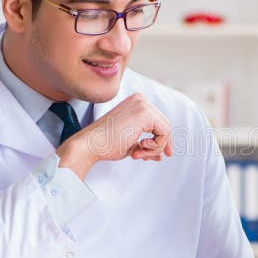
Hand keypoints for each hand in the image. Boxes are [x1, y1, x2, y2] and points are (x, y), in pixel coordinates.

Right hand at [57, 93, 172, 178]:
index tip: (153, 155)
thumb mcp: (132, 144)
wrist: (91, 144)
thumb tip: (161, 155)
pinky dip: (156, 146)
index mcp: (135, 103)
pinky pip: (164, 132)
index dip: (160, 141)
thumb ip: (147, 146)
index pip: (158, 122)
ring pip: (166, 130)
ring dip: (155, 147)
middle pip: (164, 125)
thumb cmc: (105, 144)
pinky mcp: (145, 113)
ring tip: (138, 153)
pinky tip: (139, 147)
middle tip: (145, 157)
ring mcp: (142, 104)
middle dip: (159, 145)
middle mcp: (140, 100)